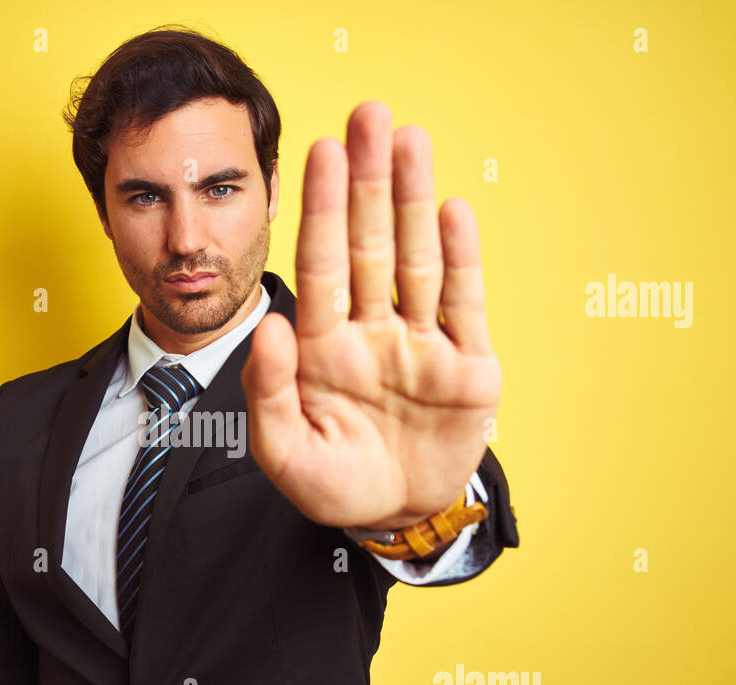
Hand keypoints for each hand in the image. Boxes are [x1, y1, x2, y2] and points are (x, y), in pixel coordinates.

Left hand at [241, 101, 500, 528]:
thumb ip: (269, 391)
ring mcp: (421, 345)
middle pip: (371, 245)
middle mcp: (372, 333)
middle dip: (368, 182)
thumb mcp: (284, 453)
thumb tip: (269, 324)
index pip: (321, 265)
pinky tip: (452, 210)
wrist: (395, 519)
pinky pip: (463, 305)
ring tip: (410, 140)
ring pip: (417, 261)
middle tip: (368, 115)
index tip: (319, 151)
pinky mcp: (467, 366)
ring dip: (414, 201)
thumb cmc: (333, 484)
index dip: (322, 210)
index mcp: (323, 347)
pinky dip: (460, 259)